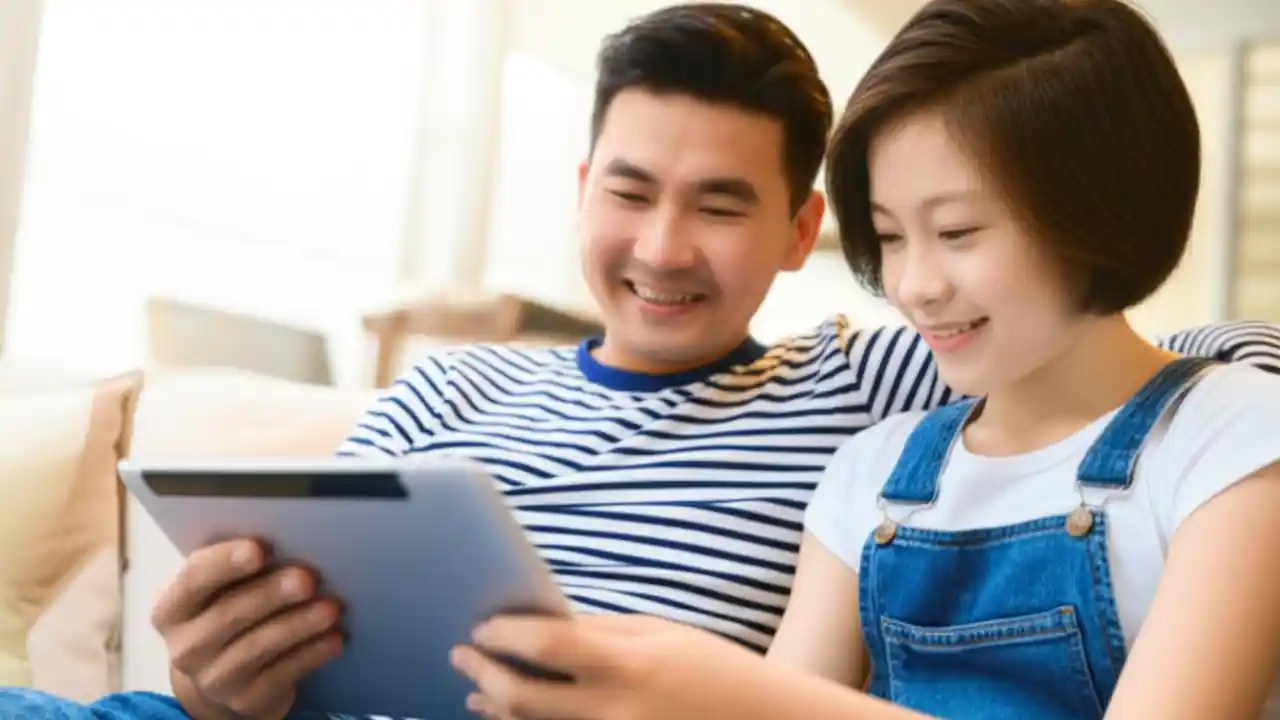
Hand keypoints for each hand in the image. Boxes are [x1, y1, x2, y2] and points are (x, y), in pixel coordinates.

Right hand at [151, 539, 343, 719]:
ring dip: (298, 625)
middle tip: (307, 578)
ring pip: (257, 647)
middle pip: (228, 614)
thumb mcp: (220, 589)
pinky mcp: (246, 700)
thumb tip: (288, 537)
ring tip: (330, 608)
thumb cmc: (227, 612)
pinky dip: (311, 654)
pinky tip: (334, 638)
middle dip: (271, 593)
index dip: (225, 562)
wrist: (225, 674)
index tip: (258, 548)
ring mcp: (213, 679)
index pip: (193, 580)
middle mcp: (185, 647)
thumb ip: (238, 566)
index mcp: (172, 609)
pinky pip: (283, 674)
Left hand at [449, 614, 769, 719]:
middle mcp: (617, 712)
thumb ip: (598, 630)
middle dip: (484, 673)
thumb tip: (537, 623)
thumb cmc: (711, 668)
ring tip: (476, 687)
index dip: (505, 635)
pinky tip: (510, 717)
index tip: (481, 627)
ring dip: (496, 707)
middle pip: (524, 699)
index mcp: (631, 664)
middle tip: (461, 654)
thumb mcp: (659, 633)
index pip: (549, 644)